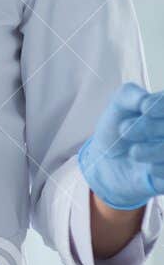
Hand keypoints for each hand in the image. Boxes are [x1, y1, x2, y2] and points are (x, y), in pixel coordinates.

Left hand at [78, 81, 163, 208]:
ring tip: (133, 152)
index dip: (160, 106)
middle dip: (149, 127)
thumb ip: (130, 95)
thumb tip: (145, 101)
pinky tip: (148, 168)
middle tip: (124, 129)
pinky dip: (159, 169)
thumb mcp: (118, 104)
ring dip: (153, 151)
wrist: (106, 161)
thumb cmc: (116, 128)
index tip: (144, 110)